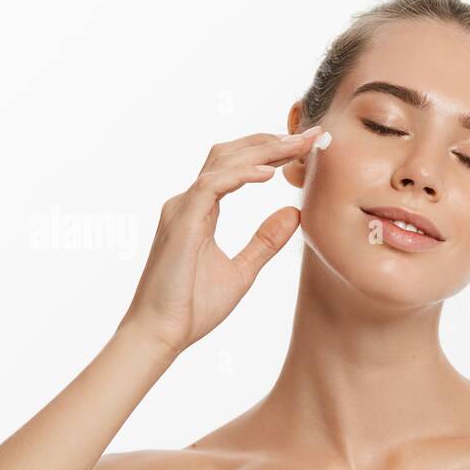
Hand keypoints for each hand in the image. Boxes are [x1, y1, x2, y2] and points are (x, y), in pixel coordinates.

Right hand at [118, 126, 329, 355]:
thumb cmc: (193, 307)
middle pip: (229, 155)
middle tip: (308, 136)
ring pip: (221, 162)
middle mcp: (188, 203)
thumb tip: (293, 214)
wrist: (161, 334)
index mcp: (200, 211)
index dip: (268, 152)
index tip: (303, 146)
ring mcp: (181, 209)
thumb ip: (265, 241)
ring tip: (295, 145)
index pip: (235, 167)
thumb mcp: (242, 271)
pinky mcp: (181, 223)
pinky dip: (240, 175)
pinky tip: (268, 173)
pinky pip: (211, 186)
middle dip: (270, 141)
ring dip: (261, 151)